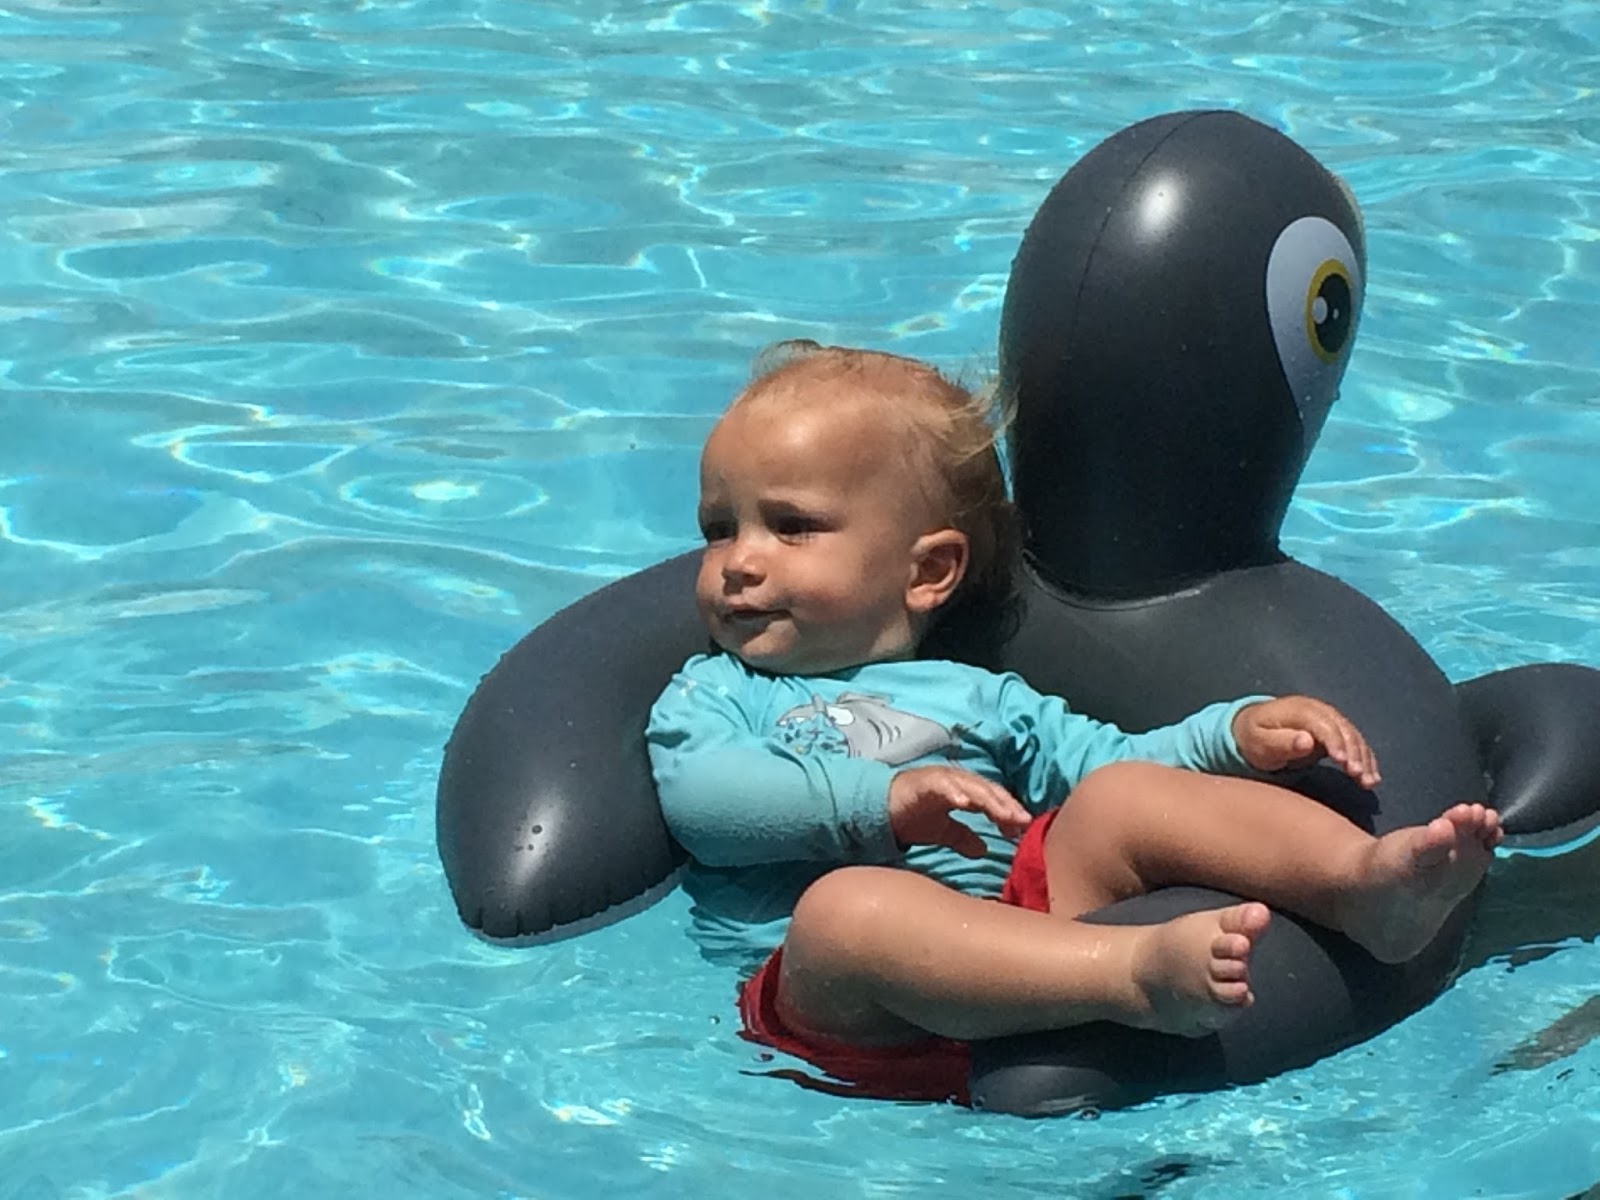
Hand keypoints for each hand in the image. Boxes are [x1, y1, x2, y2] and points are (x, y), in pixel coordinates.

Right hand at [887, 766, 1032, 857]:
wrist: (878, 809)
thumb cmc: (911, 815)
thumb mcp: (942, 831)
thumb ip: (963, 838)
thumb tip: (984, 852)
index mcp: (963, 790)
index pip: (993, 797)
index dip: (1008, 811)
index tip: (1023, 828)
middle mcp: (956, 780)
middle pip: (988, 790)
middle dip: (1006, 805)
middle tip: (1023, 821)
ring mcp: (941, 779)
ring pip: (972, 786)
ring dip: (989, 800)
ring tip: (1004, 815)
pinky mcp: (924, 782)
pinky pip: (942, 785)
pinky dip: (954, 792)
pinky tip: (965, 803)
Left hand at [1232, 695, 1381, 787]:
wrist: (1253, 727)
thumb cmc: (1254, 737)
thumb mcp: (1261, 742)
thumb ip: (1282, 742)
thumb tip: (1307, 741)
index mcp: (1300, 710)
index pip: (1324, 725)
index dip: (1336, 742)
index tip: (1343, 762)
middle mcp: (1319, 711)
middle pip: (1344, 730)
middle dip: (1355, 753)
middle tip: (1360, 776)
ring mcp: (1329, 719)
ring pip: (1354, 737)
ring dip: (1364, 759)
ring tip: (1369, 782)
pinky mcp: (1334, 731)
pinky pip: (1354, 743)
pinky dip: (1365, 759)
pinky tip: (1372, 777)